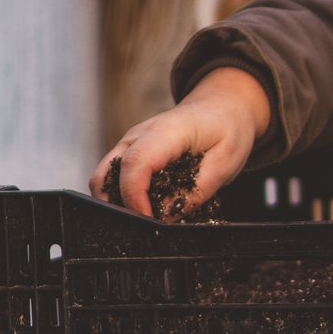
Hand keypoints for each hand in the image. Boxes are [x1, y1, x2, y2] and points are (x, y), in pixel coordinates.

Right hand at [93, 65, 269, 215]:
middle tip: (143, 227)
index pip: (135, 164)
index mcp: (165, 132)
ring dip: (118, 202)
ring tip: (146, 218)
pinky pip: (114, 177)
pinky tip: (146, 207)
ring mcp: (130, 142)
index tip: (148, 221)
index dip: (135, 198)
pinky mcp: (129, 151)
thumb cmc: (227, 131)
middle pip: (106, 174)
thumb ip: (195, 192)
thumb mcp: (225, 164)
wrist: (222, 106)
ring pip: (104, 178)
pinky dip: (123, 195)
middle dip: (117, 206)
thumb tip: (164, 218)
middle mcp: (138, 135)